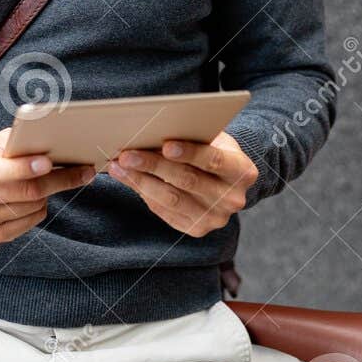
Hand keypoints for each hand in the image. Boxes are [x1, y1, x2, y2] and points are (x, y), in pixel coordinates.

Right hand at [0, 127, 95, 243]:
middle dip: (59, 180)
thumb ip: (17, 142)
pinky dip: (41, 207)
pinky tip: (36, 197)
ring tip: (48, 179)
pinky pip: (31, 221)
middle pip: (24, 192)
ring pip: (32, 207)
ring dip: (49, 192)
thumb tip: (54, 142)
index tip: (49, 162)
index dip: (24, 168)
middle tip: (84, 171)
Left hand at [105, 131, 258, 237]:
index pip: (213, 160)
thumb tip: (150, 132)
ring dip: (141, 182)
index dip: (189, 152)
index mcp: (242, 171)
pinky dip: (144, 194)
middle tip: (127, 154)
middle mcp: (232, 199)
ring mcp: (215, 218)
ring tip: (119, 166)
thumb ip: (192, 137)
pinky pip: (165, 212)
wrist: (228, 182)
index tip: (165, 144)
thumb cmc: (215, 151)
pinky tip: (128, 179)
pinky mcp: (197, 229)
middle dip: (154, 166)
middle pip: (188, 181)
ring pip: (172, 199)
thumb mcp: (214, 139)